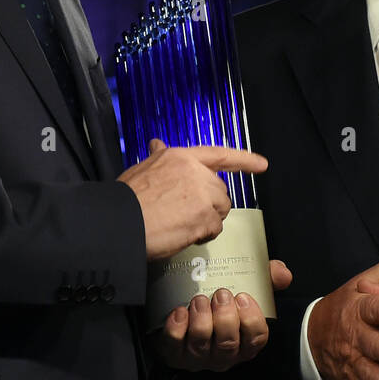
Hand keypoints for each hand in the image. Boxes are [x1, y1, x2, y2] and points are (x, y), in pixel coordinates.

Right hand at [120, 138, 268, 259]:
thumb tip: (158, 144)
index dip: (243, 160)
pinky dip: (202, 235)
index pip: (219, 154)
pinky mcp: (205, 217)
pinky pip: (214, 228)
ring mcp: (203, 194)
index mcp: (180, 157)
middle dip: (209, 204)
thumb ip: (158, 158)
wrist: (117, 223)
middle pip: (220, 190)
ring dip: (206, 220)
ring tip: (180, 224)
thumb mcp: (141, 169)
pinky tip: (181, 234)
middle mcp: (196, 172)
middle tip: (184, 214)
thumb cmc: (124, 200)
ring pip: (220, 210)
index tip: (261, 164)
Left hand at [155, 260, 292, 371]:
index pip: (257, 339)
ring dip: (201, 321)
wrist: (185, 309)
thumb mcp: (247, 289)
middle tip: (221, 294)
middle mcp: (224, 355)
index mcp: (245, 341)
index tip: (243, 297)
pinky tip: (180, 311)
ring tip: (199, 300)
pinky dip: (177, 329)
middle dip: (225, 318)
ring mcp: (199, 358)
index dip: (252, 320)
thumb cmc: (220, 304)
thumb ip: (267, 279)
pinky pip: (175, 347)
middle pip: (228, 345)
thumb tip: (283, 274)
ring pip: (202, 346)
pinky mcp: (175, 355)